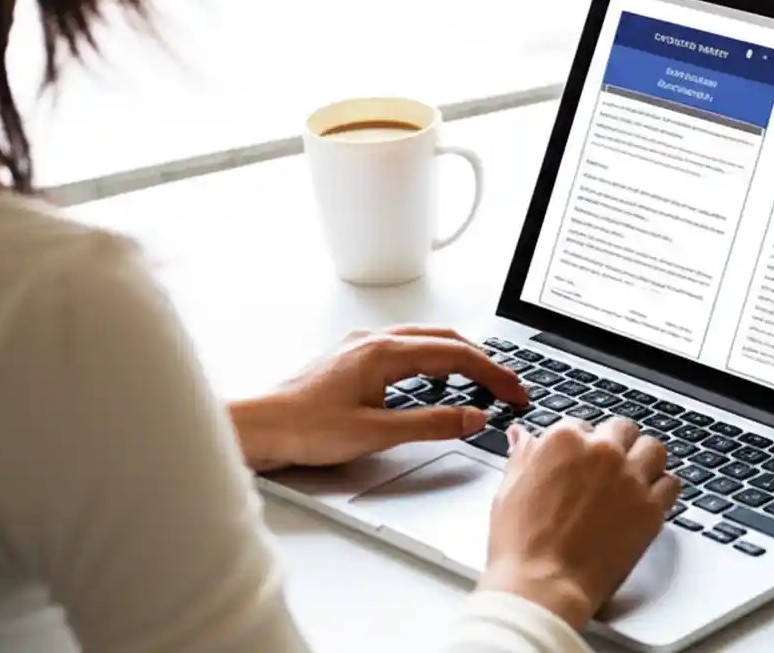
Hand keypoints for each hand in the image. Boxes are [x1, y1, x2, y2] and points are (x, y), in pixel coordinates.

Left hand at [230, 325, 525, 470]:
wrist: (257, 427)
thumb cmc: (303, 428)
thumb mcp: (376, 433)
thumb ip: (430, 424)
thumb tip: (472, 417)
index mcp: (384, 352)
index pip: (456, 354)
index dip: (493, 373)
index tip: (516, 391)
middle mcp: (373, 341)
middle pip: (445, 340)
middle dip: (483, 361)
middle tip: (508, 386)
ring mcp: (361, 347)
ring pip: (425, 341)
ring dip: (458, 357)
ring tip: (481, 380)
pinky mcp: (351, 359)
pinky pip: (405, 349)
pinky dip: (433, 360)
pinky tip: (433, 379)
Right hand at [477, 418, 680, 628]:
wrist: (542, 585)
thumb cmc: (521, 543)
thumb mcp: (509, 489)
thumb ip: (524, 456)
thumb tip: (523, 437)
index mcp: (564, 440)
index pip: (582, 425)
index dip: (581, 445)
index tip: (580, 461)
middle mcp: (602, 452)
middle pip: (623, 429)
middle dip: (616, 444)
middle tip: (609, 467)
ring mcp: (630, 478)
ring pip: (653, 449)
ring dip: (644, 459)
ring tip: (635, 477)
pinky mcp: (651, 508)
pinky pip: (671, 484)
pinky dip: (662, 489)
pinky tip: (649, 499)